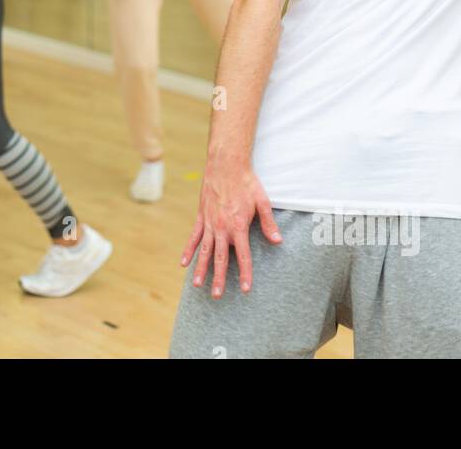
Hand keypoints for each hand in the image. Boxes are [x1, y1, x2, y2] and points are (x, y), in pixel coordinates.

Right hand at [181, 160, 281, 297]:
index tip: (245, 289)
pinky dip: (188, 250)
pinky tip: (183, 263)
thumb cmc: (247, 182)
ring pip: (204, 251)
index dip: (245, 273)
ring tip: (197, 285)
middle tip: (217, 295)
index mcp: (238, 226)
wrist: (225, 165)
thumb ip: (268, 223)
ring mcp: (209, 223)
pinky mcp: (201, 217)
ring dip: (201, 269)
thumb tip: (278, 241)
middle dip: (219, 278)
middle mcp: (222, 228)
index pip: (243, 256)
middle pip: (220, 258)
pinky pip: (193, 237)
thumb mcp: (263, 201)